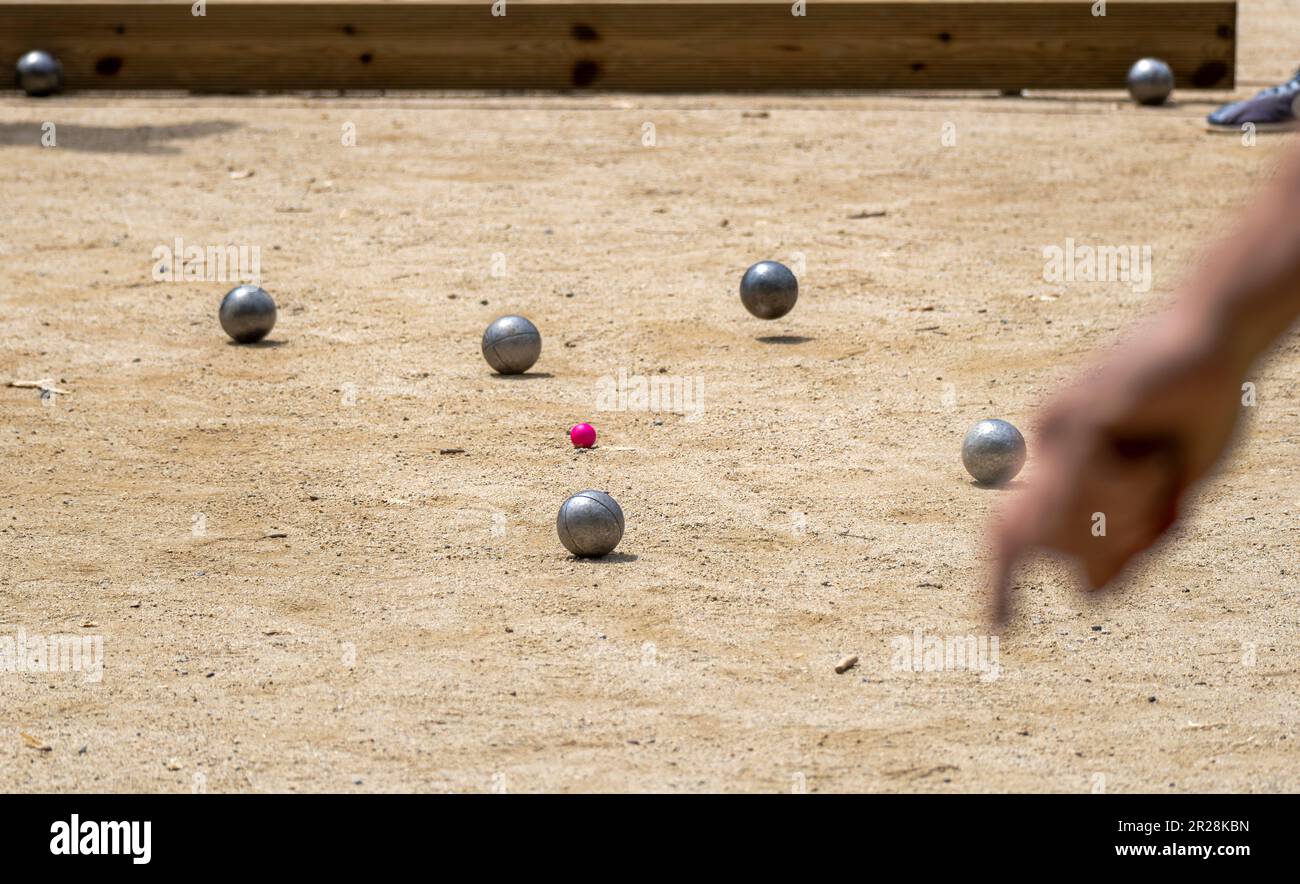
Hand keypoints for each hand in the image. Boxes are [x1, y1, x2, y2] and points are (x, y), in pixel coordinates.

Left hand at [989, 305, 1244, 623]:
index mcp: (1055, 467)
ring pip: (1070, 513)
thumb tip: (1088, 590)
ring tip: (1164, 467)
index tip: (1000, 631)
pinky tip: (1156, 459)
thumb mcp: (1167, 495)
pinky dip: (1130, 481)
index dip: (999, 584)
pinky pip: (1088, 471)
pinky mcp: (1083, 406)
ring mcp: (1057, 423)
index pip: (1007, 534)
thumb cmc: (1193, 415)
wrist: (1220, 340)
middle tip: (1148, 515)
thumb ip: (1130, 540)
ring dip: (1130, 511)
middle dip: (1095, 548)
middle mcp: (1043, 445)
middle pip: (1039, 537)